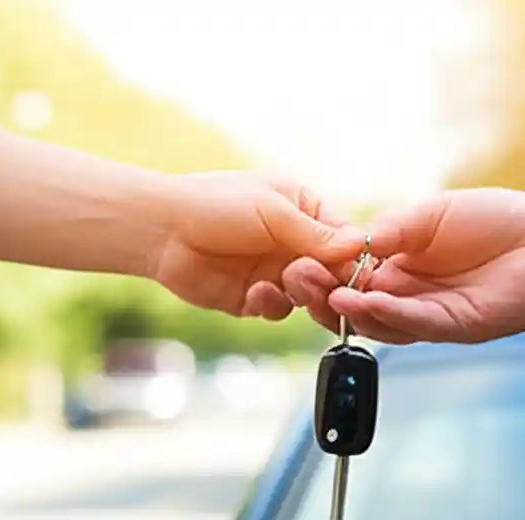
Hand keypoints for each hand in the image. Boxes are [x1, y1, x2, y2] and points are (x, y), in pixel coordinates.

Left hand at [154, 171, 366, 318]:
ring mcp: (274, 272)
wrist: (162, 229)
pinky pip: (277, 310)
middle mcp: (294, 243)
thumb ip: (318, 235)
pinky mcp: (253, 298)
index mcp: (305, 211)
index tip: (359, 274)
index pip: (346, 240)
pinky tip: (257, 292)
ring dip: (302, 291)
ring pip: (309, 296)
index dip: (355, 260)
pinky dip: (272, 304)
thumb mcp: (274, 212)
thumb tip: (362, 245)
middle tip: (311, 275)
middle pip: (332, 274)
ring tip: (287, 279)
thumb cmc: (216, 204)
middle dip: (328, 279)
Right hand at [283, 188, 524, 343]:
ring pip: (384, 324)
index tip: (300, 262)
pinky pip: (419, 324)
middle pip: (358, 310)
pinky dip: (392, 314)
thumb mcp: (428, 215)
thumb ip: (388, 231)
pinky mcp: (461, 327)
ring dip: (354, 311)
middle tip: (302, 283)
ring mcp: (435, 316)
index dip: (324, 275)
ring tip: (332, 295)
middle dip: (326, 298)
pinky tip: (371, 301)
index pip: (350, 281)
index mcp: (400, 270)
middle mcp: (412, 298)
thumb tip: (347, 243)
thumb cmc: (497, 219)